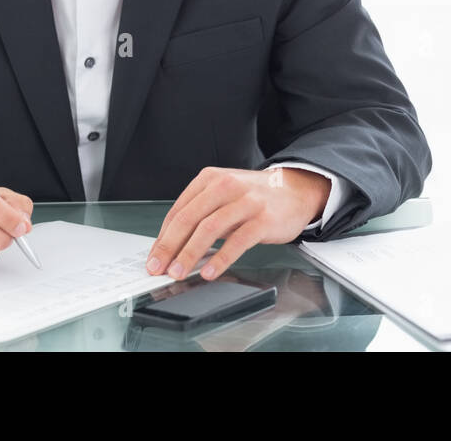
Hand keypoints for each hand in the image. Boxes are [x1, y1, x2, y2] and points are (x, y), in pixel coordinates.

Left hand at [145, 166, 330, 281]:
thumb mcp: (224, 195)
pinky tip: (209, 271)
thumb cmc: (254, 197)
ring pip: (210, 228)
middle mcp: (226, 186)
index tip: (154, 256)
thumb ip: (201, 213)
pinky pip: (238, 241)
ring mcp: (246, 201)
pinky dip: (220, 258)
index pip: (179, 209)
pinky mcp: (263, 219)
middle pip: (189, 218)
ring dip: (189, 253)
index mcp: (210, 179)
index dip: (163, 236)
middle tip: (158, 267)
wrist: (295, 190)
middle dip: (169, 246)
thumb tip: (172, 245)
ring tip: (179, 272)